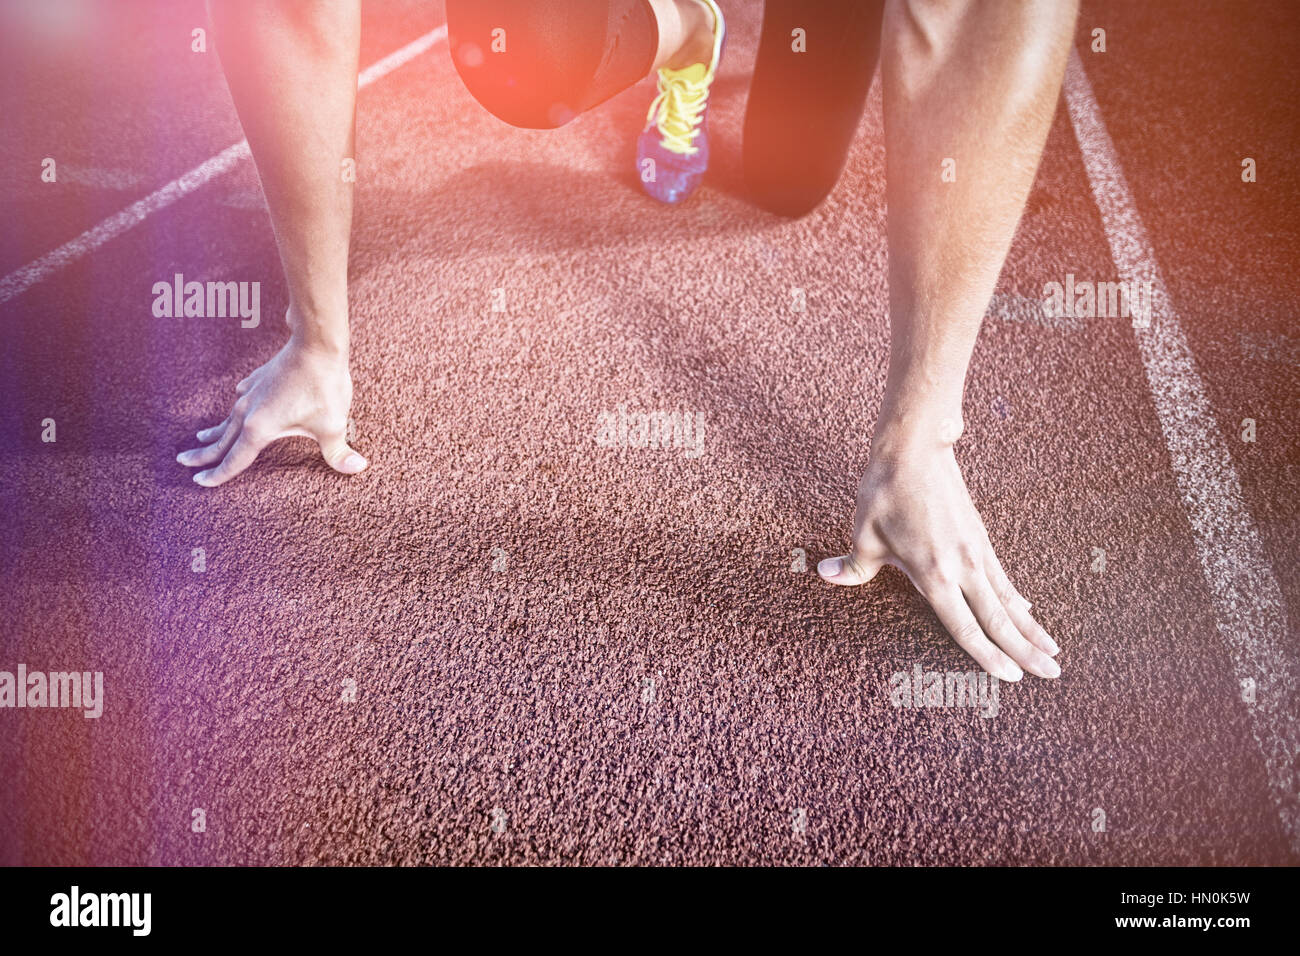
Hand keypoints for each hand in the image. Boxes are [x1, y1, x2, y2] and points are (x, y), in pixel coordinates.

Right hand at [178, 335, 365, 487]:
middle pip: (221, 440)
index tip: (200, 482)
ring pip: (228, 418)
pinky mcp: (259, 379)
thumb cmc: (323, 387)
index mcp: (259, 429)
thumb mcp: (333, 425)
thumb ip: (339, 452)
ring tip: (202, 438)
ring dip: (216, 432)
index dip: (217, 474)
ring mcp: (251, 393)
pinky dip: (236, 408)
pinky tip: (236, 404)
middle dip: (203, 454)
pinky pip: (241, 399)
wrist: (316, 344)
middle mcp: (247, 412)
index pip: (234, 459)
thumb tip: (357, 469)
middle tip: (184, 462)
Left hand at [818, 444, 1059, 680]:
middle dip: (1025, 650)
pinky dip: (1017, 598)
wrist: (915, 449)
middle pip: (998, 619)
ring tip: (1054, 651)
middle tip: (1053, 674)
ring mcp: (976, 551)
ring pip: (1008, 600)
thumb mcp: (863, 534)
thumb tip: (826, 575)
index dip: (987, 656)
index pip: (965, 627)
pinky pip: (1002, 577)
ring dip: (1031, 628)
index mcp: (933, 574)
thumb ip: (853, 566)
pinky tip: (1028, 611)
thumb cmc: (885, 492)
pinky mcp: (980, 536)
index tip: (1010, 678)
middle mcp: (962, 567)